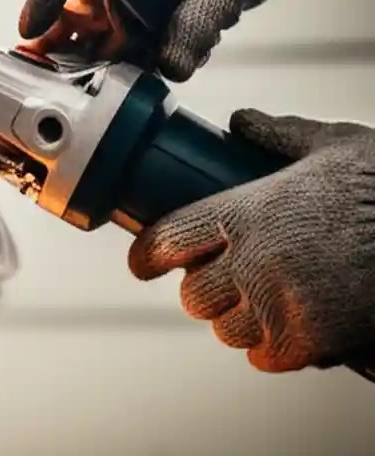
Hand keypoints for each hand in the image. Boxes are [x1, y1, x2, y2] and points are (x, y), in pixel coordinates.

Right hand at [19, 0, 349, 81]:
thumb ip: (197, 25)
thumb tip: (170, 70)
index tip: (27, 28)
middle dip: (79, 33)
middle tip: (65, 65)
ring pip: (117, 4)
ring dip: (119, 37)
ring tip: (121, 66)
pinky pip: (143, 4)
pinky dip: (146, 30)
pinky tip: (167, 49)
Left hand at [129, 109, 374, 371]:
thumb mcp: (333, 145)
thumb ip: (280, 135)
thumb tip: (242, 121)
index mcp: (245, 211)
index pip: (166, 241)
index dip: (148, 256)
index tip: (144, 264)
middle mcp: (252, 260)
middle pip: (194, 295)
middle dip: (206, 289)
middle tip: (227, 279)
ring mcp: (279, 304)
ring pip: (226, 329)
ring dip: (238, 319)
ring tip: (261, 304)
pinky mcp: (310, 340)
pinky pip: (264, 357)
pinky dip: (271, 348)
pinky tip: (287, 330)